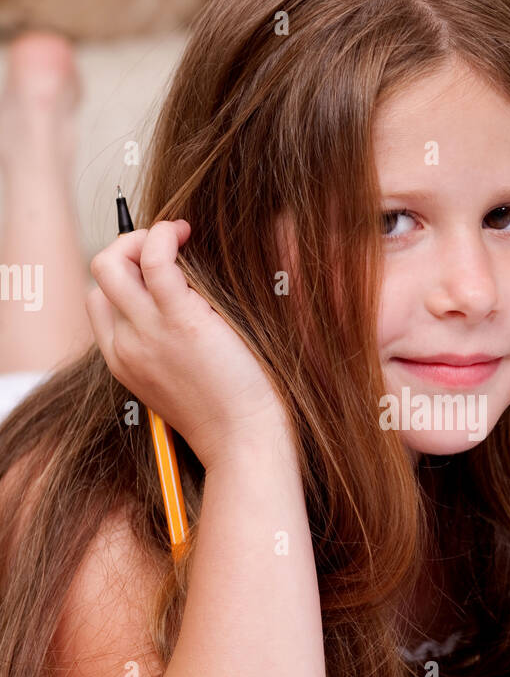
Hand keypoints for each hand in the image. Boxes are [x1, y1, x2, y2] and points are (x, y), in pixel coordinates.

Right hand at [87, 220, 284, 467]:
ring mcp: (147, 332)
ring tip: (179, 237)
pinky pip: (155, 258)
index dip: (125, 276)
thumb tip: (188, 304)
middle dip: (128, 247)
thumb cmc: (230, 415)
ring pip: (112, 262)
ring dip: (142, 236)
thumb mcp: (183, 382)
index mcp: (123, 361)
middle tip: (170, 247)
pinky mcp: (179, 320)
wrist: (244, 442)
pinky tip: (187, 234)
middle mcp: (126, 345)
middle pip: (100, 275)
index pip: (98, 302)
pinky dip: (164, 234)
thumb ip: (170, 348)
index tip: (160, 269)